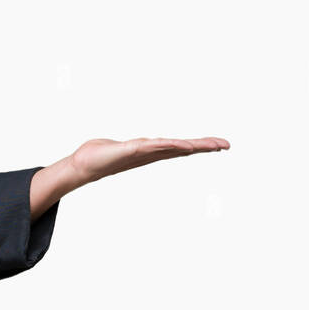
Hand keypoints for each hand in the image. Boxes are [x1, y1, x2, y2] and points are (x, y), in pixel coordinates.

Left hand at [70, 137, 229, 184]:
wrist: (81, 165)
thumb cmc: (98, 156)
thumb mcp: (122, 148)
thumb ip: (134, 147)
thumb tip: (139, 147)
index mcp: (151, 151)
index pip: (179, 147)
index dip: (199, 145)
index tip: (218, 144)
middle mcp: (150, 153)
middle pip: (183, 149)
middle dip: (205, 146)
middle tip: (227, 145)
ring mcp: (143, 152)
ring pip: (174, 148)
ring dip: (194, 146)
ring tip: (213, 145)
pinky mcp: (132, 150)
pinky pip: (156, 146)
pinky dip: (171, 146)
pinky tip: (185, 146)